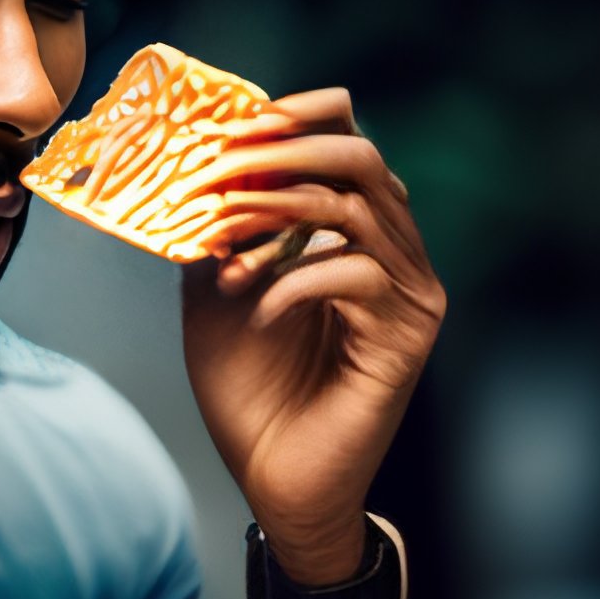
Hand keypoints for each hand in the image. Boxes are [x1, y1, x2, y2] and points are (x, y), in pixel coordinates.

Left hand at [178, 87, 444, 585]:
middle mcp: (396, 254)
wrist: (277, 483)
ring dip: (274, 215)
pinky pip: (353, 275)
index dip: (301, 115)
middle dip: (284, 151)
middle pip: (362, 158)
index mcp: (358, 233)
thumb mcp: (214, 297)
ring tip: (219, 244)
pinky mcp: (405, 337)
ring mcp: (409, 294)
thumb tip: (190, 168)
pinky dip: (291, 280)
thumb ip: (216, 232)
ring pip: (356, 209)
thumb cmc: (253, 396)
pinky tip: (252, 308)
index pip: (351, 139)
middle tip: (222, 166)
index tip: (236, 121)